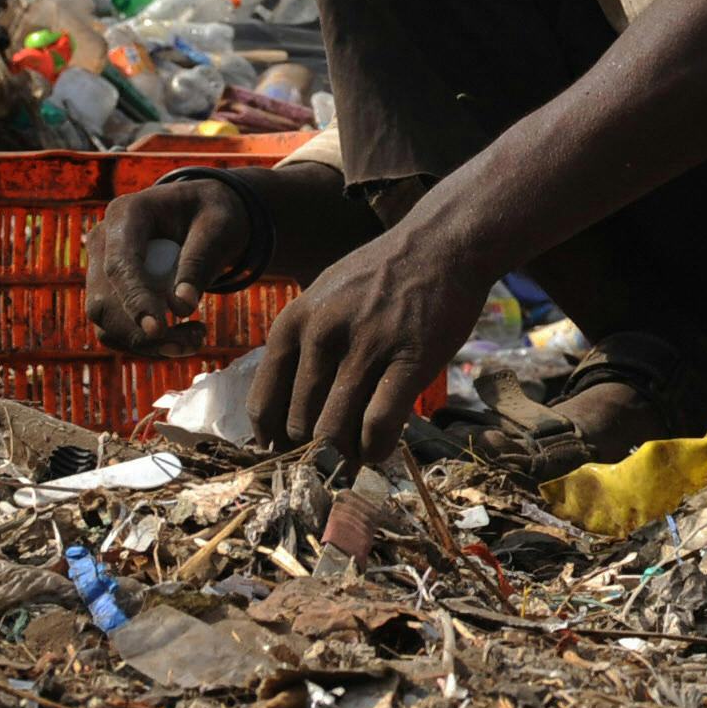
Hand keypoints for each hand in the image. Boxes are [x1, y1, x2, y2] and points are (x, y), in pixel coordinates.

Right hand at [86, 173, 248, 352]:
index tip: (158, 330)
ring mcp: (100, 270)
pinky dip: (147, 345)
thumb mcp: (218, 228)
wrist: (203, 216)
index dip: (135, 300)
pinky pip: (117, 330)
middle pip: (104, 302)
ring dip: (148, 345)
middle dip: (144, 332)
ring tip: (195, 338)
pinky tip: (183, 338)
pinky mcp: (109, 294)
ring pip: (107, 323)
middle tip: (196, 338)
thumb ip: (198, 263)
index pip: (119, 265)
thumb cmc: (212, 215)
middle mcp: (104, 242)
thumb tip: (181, 308)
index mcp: (127, 214)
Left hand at [253, 220, 485, 470]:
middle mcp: (322, 335)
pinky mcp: (410, 360)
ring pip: (336, 433)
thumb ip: (301, 349)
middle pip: (300, 426)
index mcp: (294, 323)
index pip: (263, 406)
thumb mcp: (323, 299)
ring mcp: (367, 347)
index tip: (290, 456)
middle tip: (330, 463)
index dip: (274, 443)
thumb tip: (283, 418)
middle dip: (314, 454)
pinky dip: (376, 449)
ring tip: (355, 459)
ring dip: (345, 458)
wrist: (443, 244)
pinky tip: (381, 448)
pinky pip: (379, 425)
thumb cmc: (380, 278)